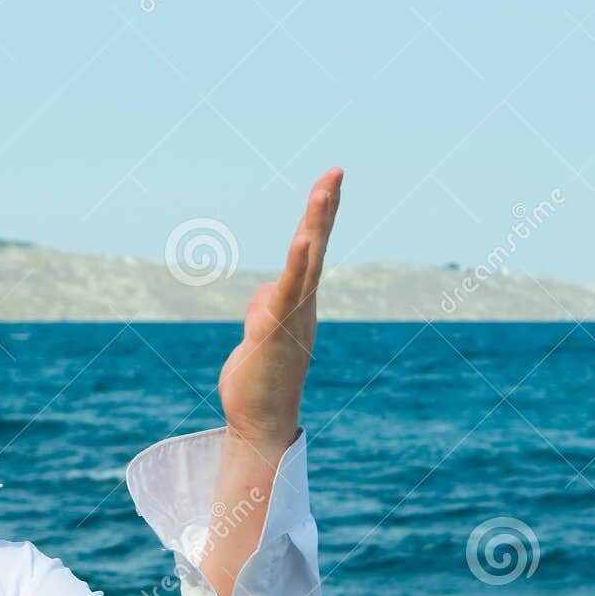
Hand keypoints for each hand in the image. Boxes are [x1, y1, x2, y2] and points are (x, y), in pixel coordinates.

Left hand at [217, 167, 341, 458]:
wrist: (261, 424)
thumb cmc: (258, 384)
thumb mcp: (258, 337)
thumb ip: (265, 310)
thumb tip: (268, 292)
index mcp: (298, 304)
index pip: (310, 252)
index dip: (320, 218)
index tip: (329, 184)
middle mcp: (303, 306)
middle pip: (316, 247)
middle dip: (325, 208)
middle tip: (336, 170)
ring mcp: (294, 316)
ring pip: (307, 262)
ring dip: (316, 224)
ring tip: (325, 189)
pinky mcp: (277, 329)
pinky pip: (289, 291)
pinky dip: (297, 263)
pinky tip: (304, 238)